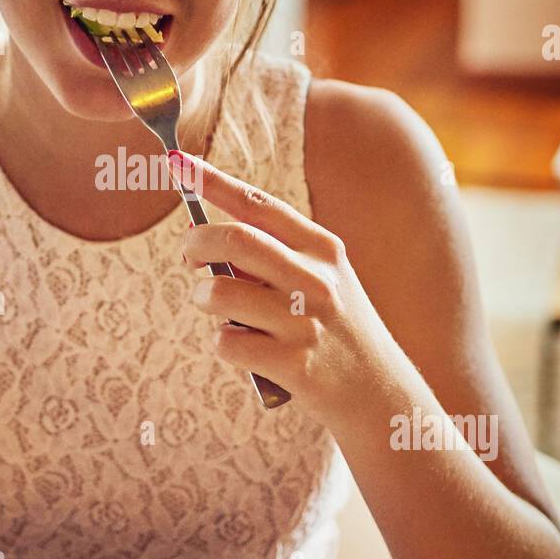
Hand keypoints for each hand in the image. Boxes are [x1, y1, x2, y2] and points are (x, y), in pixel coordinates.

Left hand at [173, 150, 387, 430]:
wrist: (380, 395)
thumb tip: (203, 233)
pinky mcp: (294, 364)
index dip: (212, 182)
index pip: (258, 205)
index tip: (178, 163)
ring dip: (204, 297)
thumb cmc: (336, 330)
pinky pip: (226, 342)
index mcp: (323, 249)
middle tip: (189, 256)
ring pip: (221, 291)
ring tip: (217, 308)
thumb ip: (274, 255)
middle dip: (196, 243)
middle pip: (235, 239)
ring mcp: (306, 322)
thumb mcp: (323, 280)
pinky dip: (222, 343)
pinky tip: (242, 348)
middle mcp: (318, 279)